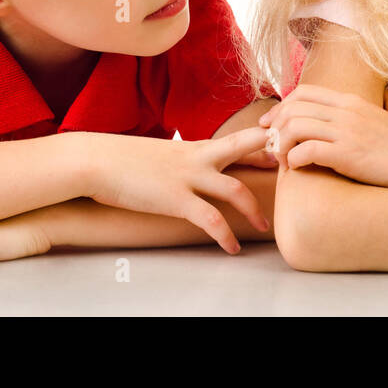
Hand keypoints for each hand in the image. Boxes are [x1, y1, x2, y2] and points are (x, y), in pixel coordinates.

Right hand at [81, 127, 273, 253]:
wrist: (95, 161)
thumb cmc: (120, 160)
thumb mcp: (158, 155)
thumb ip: (179, 161)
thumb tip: (186, 170)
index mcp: (194, 147)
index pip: (236, 138)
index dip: (262, 141)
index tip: (281, 145)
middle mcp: (196, 157)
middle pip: (245, 147)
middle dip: (271, 157)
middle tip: (293, 167)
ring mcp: (188, 177)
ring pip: (235, 188)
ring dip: (254, 209)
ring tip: (265, 226)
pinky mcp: (176, 199)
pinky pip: (210, 220)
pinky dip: (225, 235)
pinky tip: (232, 248)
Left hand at [257, 84, 387, 190]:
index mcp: (352, 101)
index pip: (304, 92)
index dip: (282, 107)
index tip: (272, 124)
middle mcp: (346, 111)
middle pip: (293, 107)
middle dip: (275, 126)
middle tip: (271, 145)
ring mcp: (347, 132)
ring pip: (295, 127)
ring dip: (281, 144)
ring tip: (283, 159)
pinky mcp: (348, 155)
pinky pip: (306, 151)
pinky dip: (294, 160)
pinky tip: (298, 169)